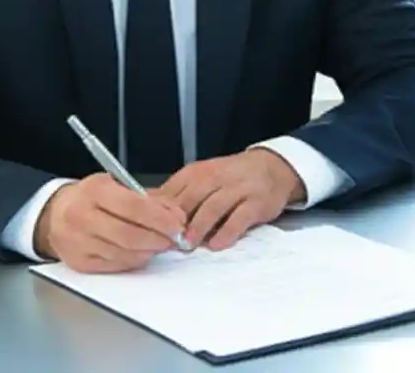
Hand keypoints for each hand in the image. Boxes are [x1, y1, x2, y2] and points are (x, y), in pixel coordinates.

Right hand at [35, 173, 187, 272]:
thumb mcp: (117, 185)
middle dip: (158, 239)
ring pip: (123, 253)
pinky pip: (114, 265)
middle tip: (174, 239)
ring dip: (149, 252)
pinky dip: (134, 261)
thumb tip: (176, 216)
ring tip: (160, 245)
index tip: (178, 225)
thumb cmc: (91, 198)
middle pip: (129, 234)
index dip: (160, 219)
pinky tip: (142, 253)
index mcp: (94, 191)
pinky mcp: (78, 262)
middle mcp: (82, 216)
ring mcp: (78, 242)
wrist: (54, 214)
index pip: (134, 207)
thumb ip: (149, 198)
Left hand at [152, 149, 306, 251]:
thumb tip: (142, 207)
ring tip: (187, 244)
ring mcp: (237, 189)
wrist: (272, 168)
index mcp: (196, 173)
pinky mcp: (256, 202)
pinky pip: (239, 218)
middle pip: (190, 199)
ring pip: (212, 207)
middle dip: (175, 221)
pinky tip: (217, 244)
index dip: (158, 212)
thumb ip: (176, 194)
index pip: (172, 191)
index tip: (149, 230)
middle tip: (164, 242)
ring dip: (198, 227)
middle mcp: (215, 177)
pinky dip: (227, 232)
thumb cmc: (230, 178)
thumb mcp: (201, 179)